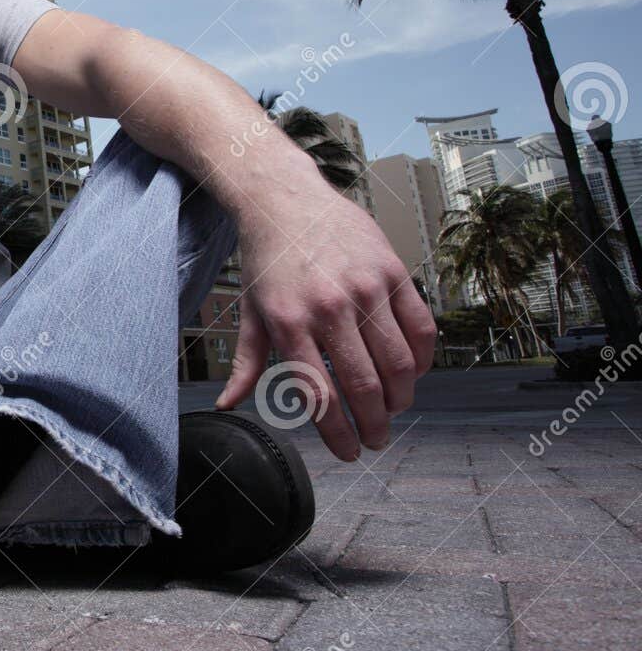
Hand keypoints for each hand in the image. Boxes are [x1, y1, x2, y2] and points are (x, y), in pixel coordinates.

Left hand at [214, 188, 436, 460]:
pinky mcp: (393, 271)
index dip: (339, 434)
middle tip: (377, 440)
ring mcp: (366, 288)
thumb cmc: (267, 258)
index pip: (320, 395)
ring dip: (402, 397)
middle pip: (365, 386)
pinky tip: (413, 372)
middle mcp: (330, 307)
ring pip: (400, 363)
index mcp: (290, 323)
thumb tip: (227, 405)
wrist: (285, 198)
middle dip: (375, 425)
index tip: (350, 452)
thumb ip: (245, 363)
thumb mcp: (249, 311)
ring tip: (394, 409)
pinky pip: (420, 328)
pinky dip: (423, 359)